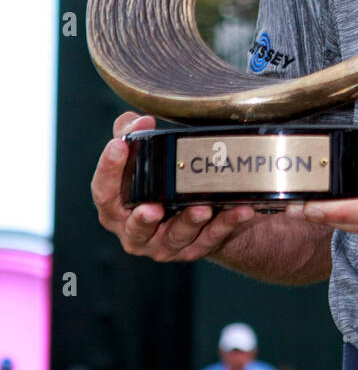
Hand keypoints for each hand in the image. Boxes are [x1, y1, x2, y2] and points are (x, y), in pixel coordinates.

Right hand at [92, 111, 255, 261]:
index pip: (104, 192)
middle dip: (143, 219)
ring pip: (175, 236)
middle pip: (135, 228)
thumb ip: (131, 135)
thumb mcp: (141, 159)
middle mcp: (136, 231)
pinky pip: (211, 238)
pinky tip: (241, 210)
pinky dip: (226, 224)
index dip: (108, 169)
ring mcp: (164, 244)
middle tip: (151, 208)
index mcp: (117, 208)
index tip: (118, 145)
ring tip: (202, 209)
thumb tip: (138, 120)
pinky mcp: (193, 249)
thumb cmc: (156, 185)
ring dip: (189, 222)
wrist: (189, 215)